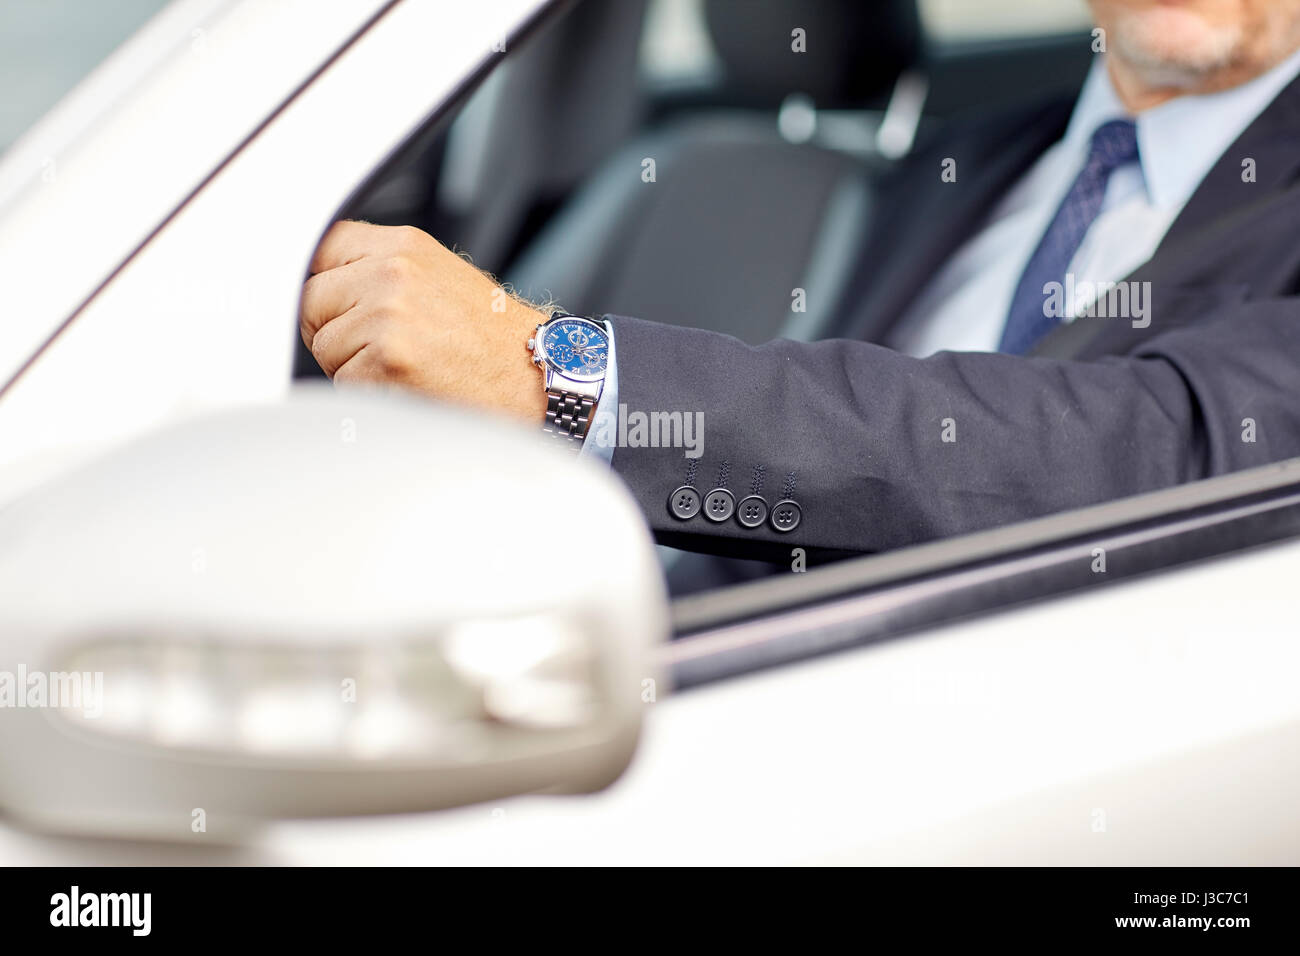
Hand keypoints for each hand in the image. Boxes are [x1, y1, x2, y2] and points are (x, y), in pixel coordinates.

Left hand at [299, 221, 547, 422]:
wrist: (539, 378)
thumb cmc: (493, 341)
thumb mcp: (437, 278)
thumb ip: (378, 270)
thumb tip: (320, 284)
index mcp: (402, 246)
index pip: (320, 250)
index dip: (324, 286)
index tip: (337, 305)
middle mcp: (392, 273)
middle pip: (311, 301)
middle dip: (335, 330)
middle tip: (386, 346)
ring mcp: (387, 316)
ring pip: (323, 346)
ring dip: (352, 367)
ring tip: (406, 367)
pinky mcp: (386, 360)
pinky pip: (343, 382)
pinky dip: (369, 394)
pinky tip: (410, 386)